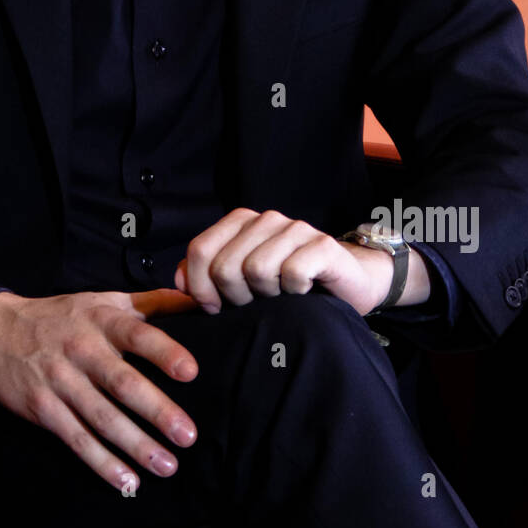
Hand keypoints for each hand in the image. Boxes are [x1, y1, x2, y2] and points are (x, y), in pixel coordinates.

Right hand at [0, 288, 199, 492]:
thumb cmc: (62, 316)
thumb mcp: (103, 300)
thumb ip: (151, 302)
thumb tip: (198, 300)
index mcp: (102, 321)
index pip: (137, 335)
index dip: (163, 352)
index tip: (191, 372)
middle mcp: (82, 350)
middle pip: (122, 383)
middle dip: (156, 410)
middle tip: (188, 436)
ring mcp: (61, 382)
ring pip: (102, 418)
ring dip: (135, 445)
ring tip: (167, 466)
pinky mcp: (44, 410)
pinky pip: (77, 439)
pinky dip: (101, 462)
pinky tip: (127, 480)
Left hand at [174, 208, 427, 315]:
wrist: (348, 283)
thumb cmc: (289, 286)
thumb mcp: (243, 283)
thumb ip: (206, 278)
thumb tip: (179, 282)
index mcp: (241, 222)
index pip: (200, 249)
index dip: (199, 286)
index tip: (213, 308)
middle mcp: (266, 219)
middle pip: (225, 265)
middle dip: (233, 297)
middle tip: (252, 305)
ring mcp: (296, 228)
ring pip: (256, 270)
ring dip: (266, 296)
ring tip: (278, 297)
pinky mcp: (322, 244)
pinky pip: (292, 273)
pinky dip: (294, 293)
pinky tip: (302, 293)